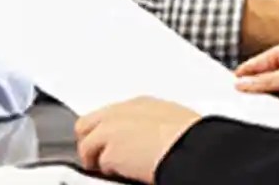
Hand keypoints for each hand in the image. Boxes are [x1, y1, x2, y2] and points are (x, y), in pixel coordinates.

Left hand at [75, 97, 201, 183]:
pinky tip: (121, 174)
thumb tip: (156, 139)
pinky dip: (107, 171)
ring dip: (96, 157)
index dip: (108, 131)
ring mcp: (111, 130)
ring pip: (86, 144)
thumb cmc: (192, 136)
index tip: (112, 142)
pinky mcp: (109, 152)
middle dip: (91, 141)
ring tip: (110, 169)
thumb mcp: (174, 121)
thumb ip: (155, 125)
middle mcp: (121, 113)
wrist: (190, 147)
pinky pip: (98, 164)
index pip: (110, 114)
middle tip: (99, 158)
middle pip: (86, 124)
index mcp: (140, 104)